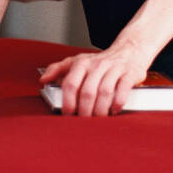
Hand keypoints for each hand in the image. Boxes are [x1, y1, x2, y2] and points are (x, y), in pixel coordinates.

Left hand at [39, 40, 155, 116]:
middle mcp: (97, 65)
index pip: (71, 84)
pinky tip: (114, 110)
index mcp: (82, 63)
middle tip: (84, 121)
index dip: (68, 102)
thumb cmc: (100, 61)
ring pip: (104, 93)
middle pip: (87, 92)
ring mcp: (114, 68)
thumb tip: (43, 80)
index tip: (67, 114)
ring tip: (98, 119)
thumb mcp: (77, 61)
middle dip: (84, 111)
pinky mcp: (129, 73)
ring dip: (100, 110)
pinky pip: (122, 90)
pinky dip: (117, 103)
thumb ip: (57, 69)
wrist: (129, 50)